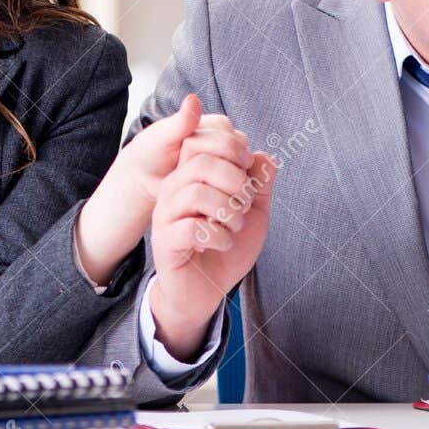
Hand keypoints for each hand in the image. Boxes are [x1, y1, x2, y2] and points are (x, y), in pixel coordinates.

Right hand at [147, 116, 276, 361]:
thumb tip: (264, 155)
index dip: (231, 148)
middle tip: (245, 204)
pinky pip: (190, 228)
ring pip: (196, 192)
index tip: (249, 170)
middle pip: (201, 162)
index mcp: (192, 174)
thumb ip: (260, 183)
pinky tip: (223, 243)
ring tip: (234, 226)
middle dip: (236, 181)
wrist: (208, 289)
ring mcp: (166, 214)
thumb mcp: (254, 212)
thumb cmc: (227, 246)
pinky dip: (218, 236)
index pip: (201, 140)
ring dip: (228, 211)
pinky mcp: (165, 241)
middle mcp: (174, 188)